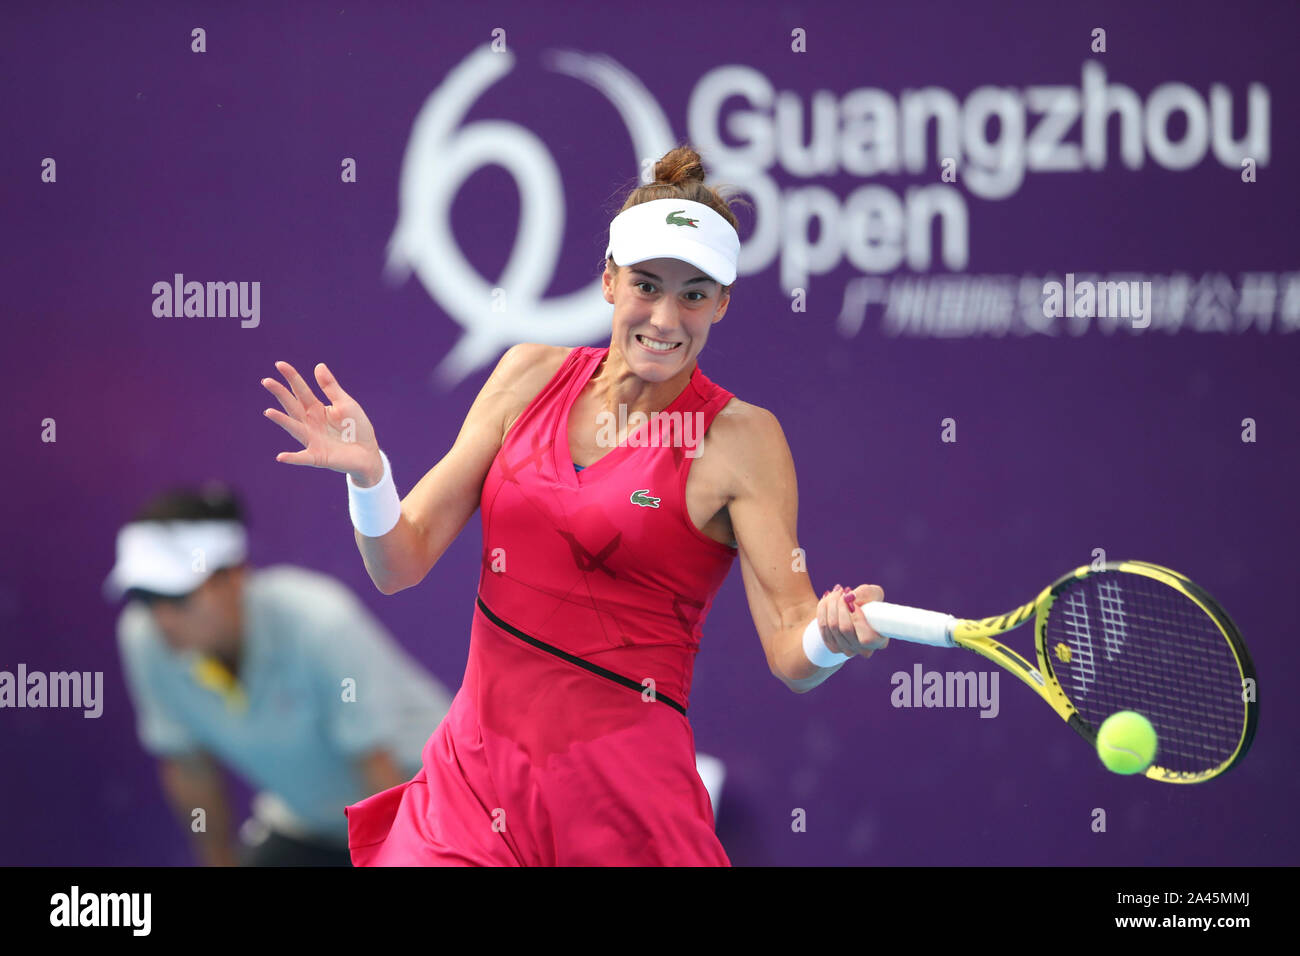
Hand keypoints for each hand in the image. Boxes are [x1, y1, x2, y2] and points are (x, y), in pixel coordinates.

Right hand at [261, 361, 382, 483]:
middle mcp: (309, 423)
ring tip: (269, 412)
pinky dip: (293, 458)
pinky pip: (303, 458)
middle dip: (280, 394)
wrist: (368, 453)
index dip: (292, 378)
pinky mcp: (318, 457)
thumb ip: (331, 388)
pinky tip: (281, 457)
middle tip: (267, 381)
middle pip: (293, 406)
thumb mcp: (345, 404)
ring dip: (282, 421)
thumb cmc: (356, 427)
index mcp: (316, 409)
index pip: (301, 391)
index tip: (280, 364)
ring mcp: (312, 440)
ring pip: (294, 428)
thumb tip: (318, 365)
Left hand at [816, 583, 888, 658]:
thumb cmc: (870, 600)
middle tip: (841, 590)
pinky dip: (822, 610)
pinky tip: (827, 599)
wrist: (855, 609)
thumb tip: (850, 597)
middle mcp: (864, 650)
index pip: (866, 638)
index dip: (858, 619)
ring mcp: (848, 650)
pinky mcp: (833, 647)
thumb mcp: (873, 593)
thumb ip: (865, 594)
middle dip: (840, 605)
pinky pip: (823, 627)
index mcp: (880, 641)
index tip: (854, 602)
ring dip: (830, 604)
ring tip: (836, 591)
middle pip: (845, 629)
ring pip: (832, 627)